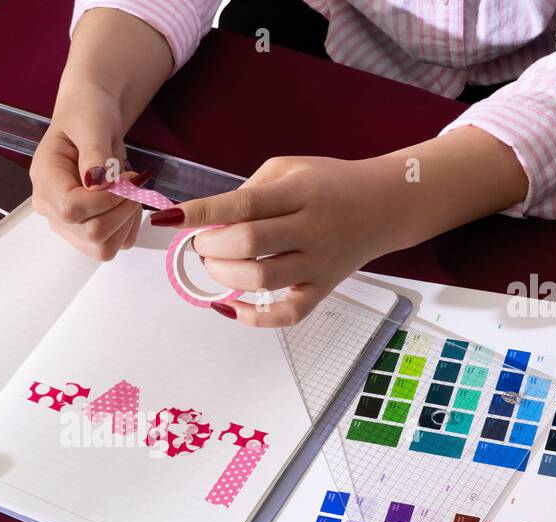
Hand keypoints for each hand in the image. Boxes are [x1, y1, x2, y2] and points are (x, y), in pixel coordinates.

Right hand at [29, 87, 148, 260]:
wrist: (91, 120)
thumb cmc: (87, 115)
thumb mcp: (92, 124)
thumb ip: (94, 154)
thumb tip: (96, 183)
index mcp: (45, 179)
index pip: (71, 209)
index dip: (107, 200)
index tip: (128, 179)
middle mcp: (51, 208)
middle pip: (91, 234)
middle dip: (122, 210)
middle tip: (134, 182)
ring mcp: (68, 224)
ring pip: (103, 247)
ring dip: (127, 220)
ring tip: (129, 189)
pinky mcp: (86, 232)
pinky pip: (116, 244)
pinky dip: (129, 225)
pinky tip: (126, 200)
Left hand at [152, 156, 406, 326]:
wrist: (386, 204)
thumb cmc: (330, 183)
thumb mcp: (289, 168)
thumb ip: (249, 191)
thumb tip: (209, 221)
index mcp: (300, 192)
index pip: (242, 204)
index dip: (200, 214)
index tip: (169, 219)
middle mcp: (311, 228)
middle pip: (249, 244)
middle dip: (210, 246)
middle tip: (202, 243)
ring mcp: (319, 263)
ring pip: (262, 280)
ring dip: (224, 276)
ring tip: (216, 263)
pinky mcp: (323, 288)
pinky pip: (288, 314)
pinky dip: (254, 318)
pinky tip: (230, 307)